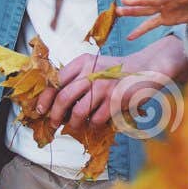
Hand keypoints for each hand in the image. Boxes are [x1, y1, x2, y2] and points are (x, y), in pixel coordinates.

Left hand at [40, 37, 187, 128]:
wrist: (147, 68)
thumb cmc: (117, 71)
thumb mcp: (95, 67)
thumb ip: (77, 79)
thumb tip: (54, 103)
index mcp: (82, 62)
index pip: (55, 81)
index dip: (45, 98)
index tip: (40, 110)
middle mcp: (90, 72)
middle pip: (63, 97)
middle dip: (55, 115)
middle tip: (54, 123)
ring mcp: (104, 85)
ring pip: (79, 111)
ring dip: (74, 123)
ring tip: (75, 126)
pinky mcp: (115, 99)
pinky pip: (97, 118)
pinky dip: (94, 124)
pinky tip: (96, 122)